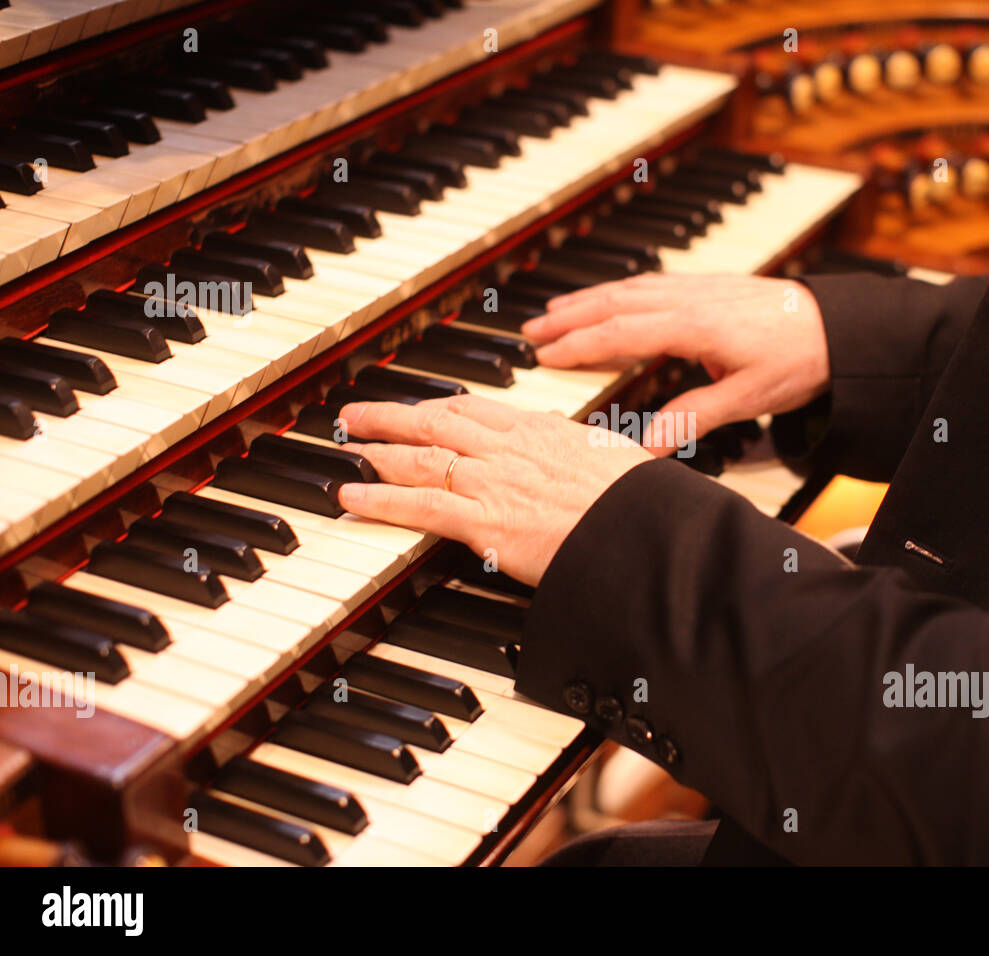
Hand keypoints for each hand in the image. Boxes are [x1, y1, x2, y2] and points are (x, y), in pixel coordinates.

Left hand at [336, 395, 652, 585]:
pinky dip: (381, 500)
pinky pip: (420, 505)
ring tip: (347, 447)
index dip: (438, 405)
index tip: (419, 406)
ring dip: (377, 449)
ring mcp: (492, 483)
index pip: (475, 409)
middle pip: (436, 421)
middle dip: (391, 415)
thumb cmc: (637, 501)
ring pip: (420, 456)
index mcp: (541, 431)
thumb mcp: (610, 457)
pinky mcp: (484, 522)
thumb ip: (576, 447)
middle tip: (358, 413)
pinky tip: (353, 498)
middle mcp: (509, 449)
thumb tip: (563, 435)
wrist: (641, 531)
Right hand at [522, 273, 830, 453]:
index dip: (578, 343)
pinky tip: (610, 298)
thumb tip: (646, 448)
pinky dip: (619, 290)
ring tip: (555, 310)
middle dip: (569, 315)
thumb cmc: (800, 358)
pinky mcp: (710, 286)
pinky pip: (651, 283)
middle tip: (530, 329)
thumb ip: (693, 418)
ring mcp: (699, 287)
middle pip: (614, 302)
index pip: (619, 331)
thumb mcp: (747, 397)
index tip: (544, 354)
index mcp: (693, 324)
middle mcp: (689, 298)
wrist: (839, 325)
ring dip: (589, 298)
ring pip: (630, 288)